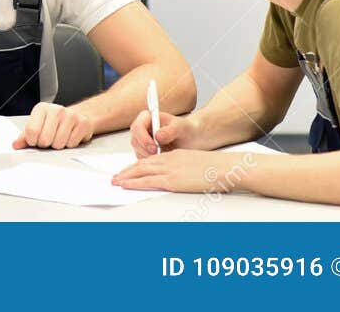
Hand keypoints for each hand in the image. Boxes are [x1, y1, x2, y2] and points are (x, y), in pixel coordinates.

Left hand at [13, 102, 94, 149]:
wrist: (79, 115)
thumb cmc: (55, 122)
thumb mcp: (39, 125)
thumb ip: (25, 135)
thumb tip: (16, 145)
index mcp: (41, 109)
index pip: (31, 131)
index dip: (33, 141)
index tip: (35, 140)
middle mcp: (56, 110)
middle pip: (45, 140)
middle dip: (46, 144)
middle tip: (49, 139)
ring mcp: (70, 116)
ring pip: (59, 144)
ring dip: (58, 146)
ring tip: (60, 137)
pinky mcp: (82, 123)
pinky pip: (71, 144)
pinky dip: (70, 145)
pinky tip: (70, 136)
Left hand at [113, 149, 245, 194]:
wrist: (225, 167)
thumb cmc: (216, 168)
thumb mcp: (196, 164)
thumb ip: (184, 169)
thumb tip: (181, 177)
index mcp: (174, 155)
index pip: (150, 160)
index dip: (137, 166)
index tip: (128, 171)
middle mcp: (169, 160)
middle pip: (142, 164)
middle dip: (127, 171)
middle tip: (116, 177)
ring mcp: (170, 169)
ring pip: (141, 171)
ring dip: (126, 176)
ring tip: (115, 181)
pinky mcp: (172, 180)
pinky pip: (148, 180)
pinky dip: (134, 182)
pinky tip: (125, 184)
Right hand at [129, 108, 196, 157]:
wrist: (191, 140)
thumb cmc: (186, 130)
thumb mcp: (181, 127)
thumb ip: (170, 130)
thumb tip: (158, 136)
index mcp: (148, 117)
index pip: (137, 126)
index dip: (142, 137)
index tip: (154, 146)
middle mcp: (142, 128)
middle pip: (135, 140)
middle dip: (145, 149)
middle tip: (159, 154)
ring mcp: (142, 141)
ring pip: (138, 151)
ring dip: (148, 156)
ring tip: (164, 156)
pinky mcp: (145, 151)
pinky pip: (142, 158)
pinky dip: (151, 161)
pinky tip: (162, 159)